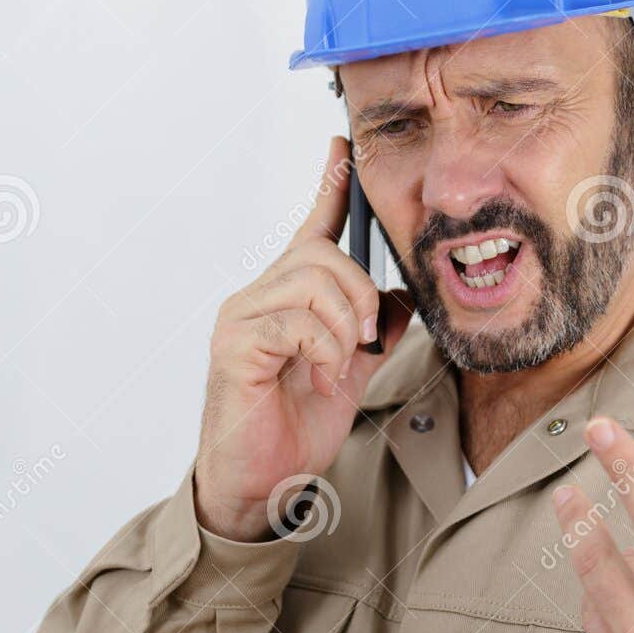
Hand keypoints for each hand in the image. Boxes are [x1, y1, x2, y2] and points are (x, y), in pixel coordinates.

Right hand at [195, 136, 412, 541]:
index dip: (330, 187)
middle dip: (361, 293)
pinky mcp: (235, 347)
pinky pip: (296, 323)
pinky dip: (325, 352)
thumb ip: (372, 329)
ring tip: (342, 363)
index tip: (342, 150)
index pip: (313, 230)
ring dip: (345, 324)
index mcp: (288, 298)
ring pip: (312, 282)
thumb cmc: (294, 426)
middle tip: (367, 339)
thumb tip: (398, 298)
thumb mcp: (351, 370)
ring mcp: (242, 319)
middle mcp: (258, 297)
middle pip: (323, 255)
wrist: (261, 483)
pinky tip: (321, 377)